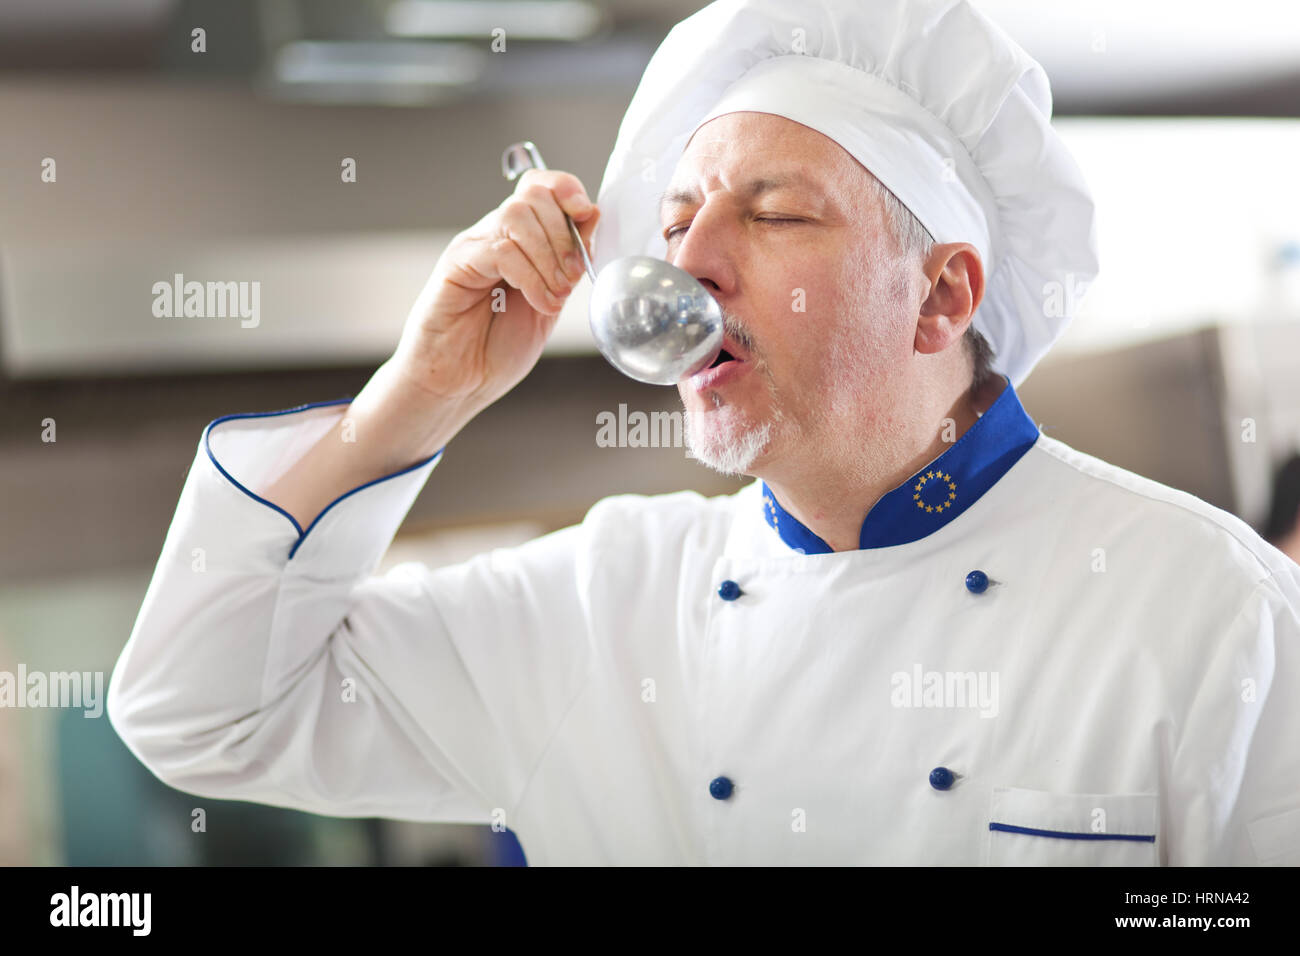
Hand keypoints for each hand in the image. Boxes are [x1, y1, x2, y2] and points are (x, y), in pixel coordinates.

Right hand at [391, 168, 598, 414]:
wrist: (458, 384)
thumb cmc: (496, 348)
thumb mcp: (550, 302)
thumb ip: (569, 263)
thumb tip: (591, 216)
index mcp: (518, 240)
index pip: (541, 187)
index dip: (566, 190)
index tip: (585, 213)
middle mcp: (493, 236)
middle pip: (532, 197)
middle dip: (564, 236)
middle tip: (572, 279)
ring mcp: (473, 248)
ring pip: (516, 216)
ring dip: (548, 256)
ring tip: (555, 296)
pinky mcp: (456, 266)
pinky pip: (500, 251)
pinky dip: (530, 276)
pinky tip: (538, 302)